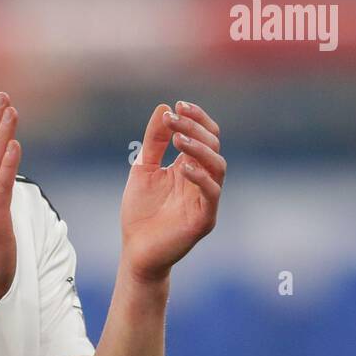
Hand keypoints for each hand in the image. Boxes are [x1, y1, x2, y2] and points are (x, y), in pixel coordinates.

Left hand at [121, 100, 225, 283]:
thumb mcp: (143, 169)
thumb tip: (164, 109)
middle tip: (175, 120)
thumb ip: (153, 142)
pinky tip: (183, 167)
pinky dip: (200, 177)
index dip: (196, 119)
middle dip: (195, 129)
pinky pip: (211, 194)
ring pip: (218, 167)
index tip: (178, 106)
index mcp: (190, 167)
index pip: (205, 136)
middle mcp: (202, 180)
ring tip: (179, 140)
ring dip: (199, 149)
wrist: (136, 250)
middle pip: (213, 146)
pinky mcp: (204, 218)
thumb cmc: (140, 211)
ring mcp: (206, 199)